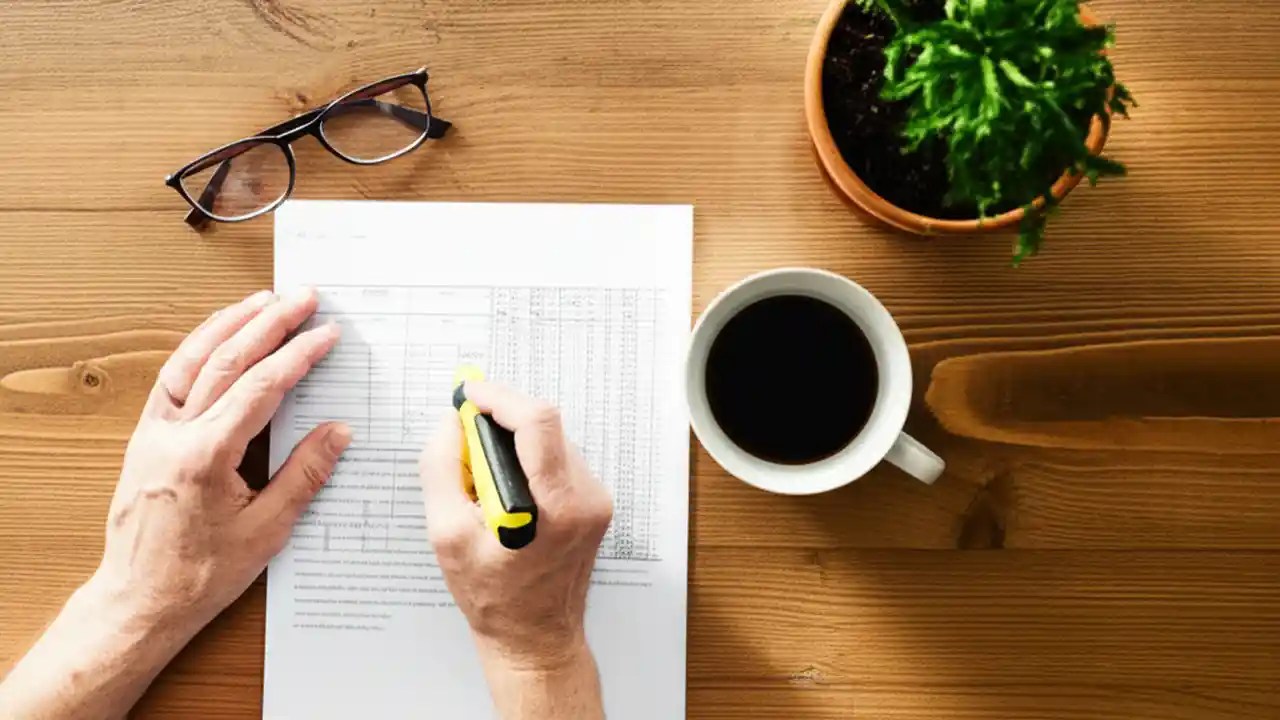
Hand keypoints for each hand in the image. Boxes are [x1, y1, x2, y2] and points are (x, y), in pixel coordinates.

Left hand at [0, 288, 349, 719]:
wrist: (139, 601)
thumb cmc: (200, 575)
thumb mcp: (266, 531)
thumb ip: (304, 475)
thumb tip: (337, 432)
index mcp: (204, 457)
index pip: (259, 388)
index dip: (297, 356)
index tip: (326, 334)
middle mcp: (172, 435)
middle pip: (225, 360)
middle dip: (268, 323)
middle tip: (303, 297)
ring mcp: (153, 433)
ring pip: (191, 360)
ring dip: (230, 324)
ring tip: (263, 300)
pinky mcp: (145, 439)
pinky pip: (173, 380)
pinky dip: (199, 350)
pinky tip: (221, 336)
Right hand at [419, 381, 613, 669]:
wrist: (534, 638)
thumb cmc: (493, 598)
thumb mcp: (447, 536)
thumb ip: (441, 470)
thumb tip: (448, 424)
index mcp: (558, 506)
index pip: (538, 422)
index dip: (499, 398)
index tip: (469, 394)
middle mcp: (586, 497)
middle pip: (545, 425)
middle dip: (500, 420)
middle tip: (464, 439)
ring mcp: (596, 500)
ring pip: (551, 441)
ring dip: (513, 443)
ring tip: (481, 478)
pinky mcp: (595, 503)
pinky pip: (557, 460)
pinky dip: (527, 461)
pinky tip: (504, 491)